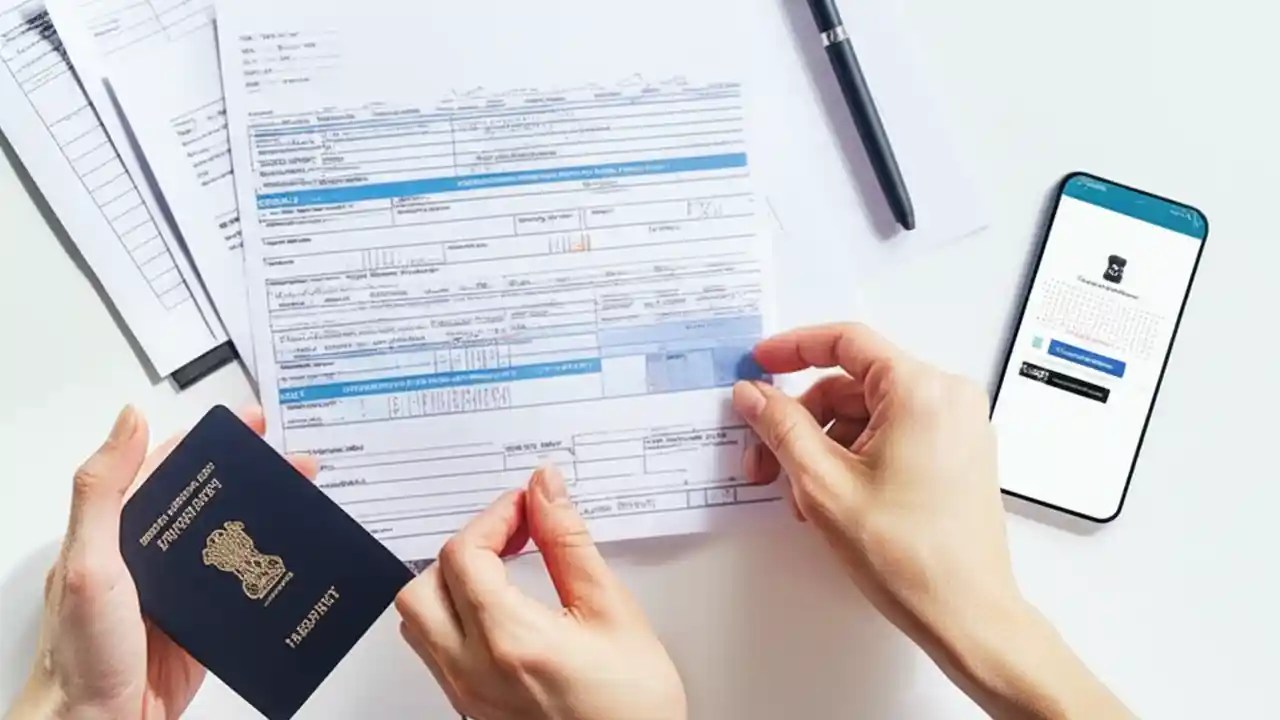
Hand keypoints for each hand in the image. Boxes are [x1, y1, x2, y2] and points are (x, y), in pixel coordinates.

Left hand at [7, 406, 317, 719]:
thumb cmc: (80, 654)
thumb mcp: (89, 562)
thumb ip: (103, 492)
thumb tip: (129, 421)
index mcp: (120, 528)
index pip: (170, 466)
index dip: (211, 441)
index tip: (251, 424)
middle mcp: (150, 552)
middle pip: (211, 499)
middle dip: (257, 476)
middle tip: (297, 464)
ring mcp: (178, 587)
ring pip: (232, 538)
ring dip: (269, 518)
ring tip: (307, 505)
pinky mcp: (202, 621)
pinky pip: (242, 584)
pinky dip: (269, 568)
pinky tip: (293, 561)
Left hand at [395, 466, 685, 719]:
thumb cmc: (633, 708)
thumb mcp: (612, 610)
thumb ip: (569, 543)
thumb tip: (546, 492)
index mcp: (510, 640)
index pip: (465, 554)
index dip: (495, 516)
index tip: (527, 505)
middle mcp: (474, 670)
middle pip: (424, 584)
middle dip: (466, 546)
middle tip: (514, 533)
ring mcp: (466, 693)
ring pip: (418, 620)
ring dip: (450, 581)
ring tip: (502, 568)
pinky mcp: (470, 708)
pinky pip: (434, 650)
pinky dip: (452, 615)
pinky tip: (496, 607)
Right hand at [735, 323, 1017, 641]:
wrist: (966, 613)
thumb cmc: (912, 557)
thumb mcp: (823, 483)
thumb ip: (781, 427)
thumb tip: (754, 395)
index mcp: (921, 391)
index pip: (846, 342)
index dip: (793, 349)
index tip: (760, 363)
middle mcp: (947, 398)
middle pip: (852, 384)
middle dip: (801, 419)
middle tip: (764, 455)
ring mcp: (956, 426)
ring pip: (868, 413)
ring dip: (824, 445)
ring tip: (800, 493)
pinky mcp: (955, 452)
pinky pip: (892, 433)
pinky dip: (854, 455)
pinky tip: (829, 494)